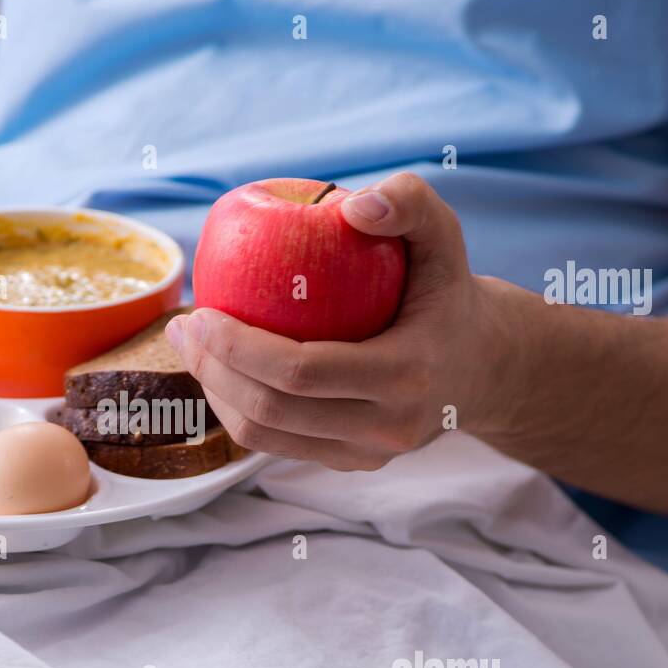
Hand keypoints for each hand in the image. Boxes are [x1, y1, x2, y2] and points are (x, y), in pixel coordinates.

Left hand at [167, 173, 506, 470]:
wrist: (484, 364)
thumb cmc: (448, 290)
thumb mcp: (444, 236)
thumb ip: (410, 203)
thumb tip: (351, 206)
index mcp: (407, 375)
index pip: (299, 372)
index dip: (237, 348)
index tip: (199, 313)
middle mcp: (387, 428)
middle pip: (272, 411)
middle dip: (211, 371)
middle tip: (182, 327)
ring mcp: (368, 455)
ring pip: (266, 437)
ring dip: (216, 394)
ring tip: (190, 348)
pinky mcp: (352, 464)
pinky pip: (277, 444)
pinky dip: (238, 410)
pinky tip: (219, 372)